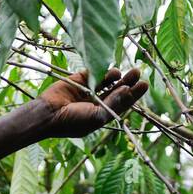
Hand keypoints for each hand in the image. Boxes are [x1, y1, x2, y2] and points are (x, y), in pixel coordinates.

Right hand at [32, 66, 149, 138]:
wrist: (48, 114)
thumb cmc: (72, 121)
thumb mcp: (96, 117)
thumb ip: (112, 104)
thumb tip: (126, 90)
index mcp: (102, 115)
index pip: (122, 103)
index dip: (134, 94)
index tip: (144, 84)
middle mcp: (96, 102)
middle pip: (117, 90)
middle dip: (128, 82)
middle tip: (138, 72)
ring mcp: (87, 91)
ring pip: (107, 81)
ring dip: (117, 76)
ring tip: (127, 72)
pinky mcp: (78, 80)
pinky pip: (94, 73)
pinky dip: (103, 71)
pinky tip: (112, 72)